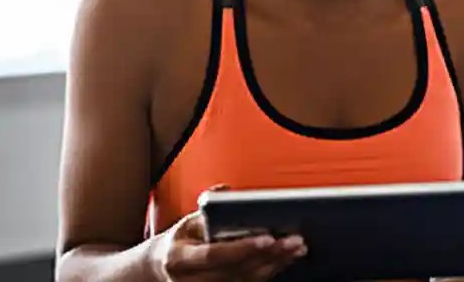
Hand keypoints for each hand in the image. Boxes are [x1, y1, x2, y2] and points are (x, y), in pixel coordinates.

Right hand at [150, 208, 305, 280]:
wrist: (167, 269)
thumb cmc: (183, 240)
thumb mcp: (187, 221)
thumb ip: (207, 208)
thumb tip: (225, 190)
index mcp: (180, 259)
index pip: (214, 255)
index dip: (241, 247)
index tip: (267, 237)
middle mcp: (193, 280)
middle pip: (237, 270)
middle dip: (268, 255)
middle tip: (294, 240)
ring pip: (248, 280)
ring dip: (276, 263)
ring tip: (297, 247)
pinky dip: (272, 270)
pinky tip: (287, 258)